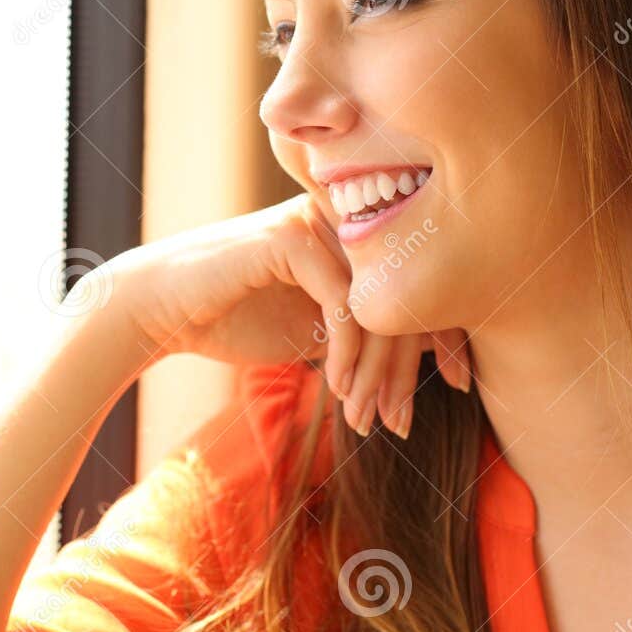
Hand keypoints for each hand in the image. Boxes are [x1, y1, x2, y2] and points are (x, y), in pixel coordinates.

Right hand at [102, 193, 473, 435]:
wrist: (166, 311)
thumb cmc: (238, 318)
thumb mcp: (321, 329)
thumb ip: (370, 326)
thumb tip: (440, 351)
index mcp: (354, 225)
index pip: (419, 273)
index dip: (445, 331)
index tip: (466, 383)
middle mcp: (342, 212)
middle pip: (406, 286)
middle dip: (413, 364)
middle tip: (408, 420)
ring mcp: (317, 218)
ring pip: (379, 300)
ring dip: (378, 371)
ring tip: (374, 419)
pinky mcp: (291, 237)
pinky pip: (344, 304)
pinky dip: (348, 355)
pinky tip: (338, 391)